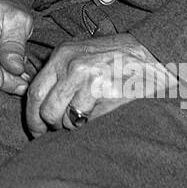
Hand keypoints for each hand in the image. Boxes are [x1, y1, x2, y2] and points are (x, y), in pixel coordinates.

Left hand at [25, 34, 174, 136]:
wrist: (154, 54)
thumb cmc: (120, 58)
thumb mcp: (84, 55)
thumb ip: (62, 74)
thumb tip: (42, 105)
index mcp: (62, 55)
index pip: (34, 91)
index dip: (32, 116)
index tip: (36, 129)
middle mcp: (70, 65)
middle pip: (46, 109)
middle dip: (48, 127)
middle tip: (56, 134)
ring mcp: (87, 78)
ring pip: (65, 118)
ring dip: (71, 127)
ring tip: (84, 121)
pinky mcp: (103, 91)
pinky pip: (87, 120)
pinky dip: (90, 125)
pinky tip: (100, 116)